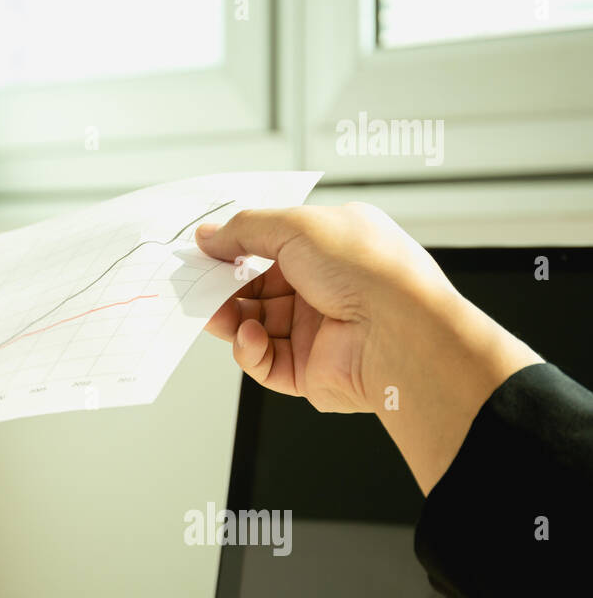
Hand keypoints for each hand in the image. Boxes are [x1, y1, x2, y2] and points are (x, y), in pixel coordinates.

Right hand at [196, 203, 540, 491]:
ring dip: (229, 318)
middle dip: (223, 287)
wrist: (400, 333)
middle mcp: (325, 289)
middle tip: (198, 285)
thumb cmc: (369, 272)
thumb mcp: (297, 226)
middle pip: (255, 288)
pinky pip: (263, 361)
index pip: (270, 246)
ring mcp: (317, 331)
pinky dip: (249, 349)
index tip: (204, 252)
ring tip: (216, 314)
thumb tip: (209, 237)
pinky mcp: (308, 370)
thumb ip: (245, 229)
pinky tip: (252, 337)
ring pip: (252, 325)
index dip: (235, 249)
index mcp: (331, 248)